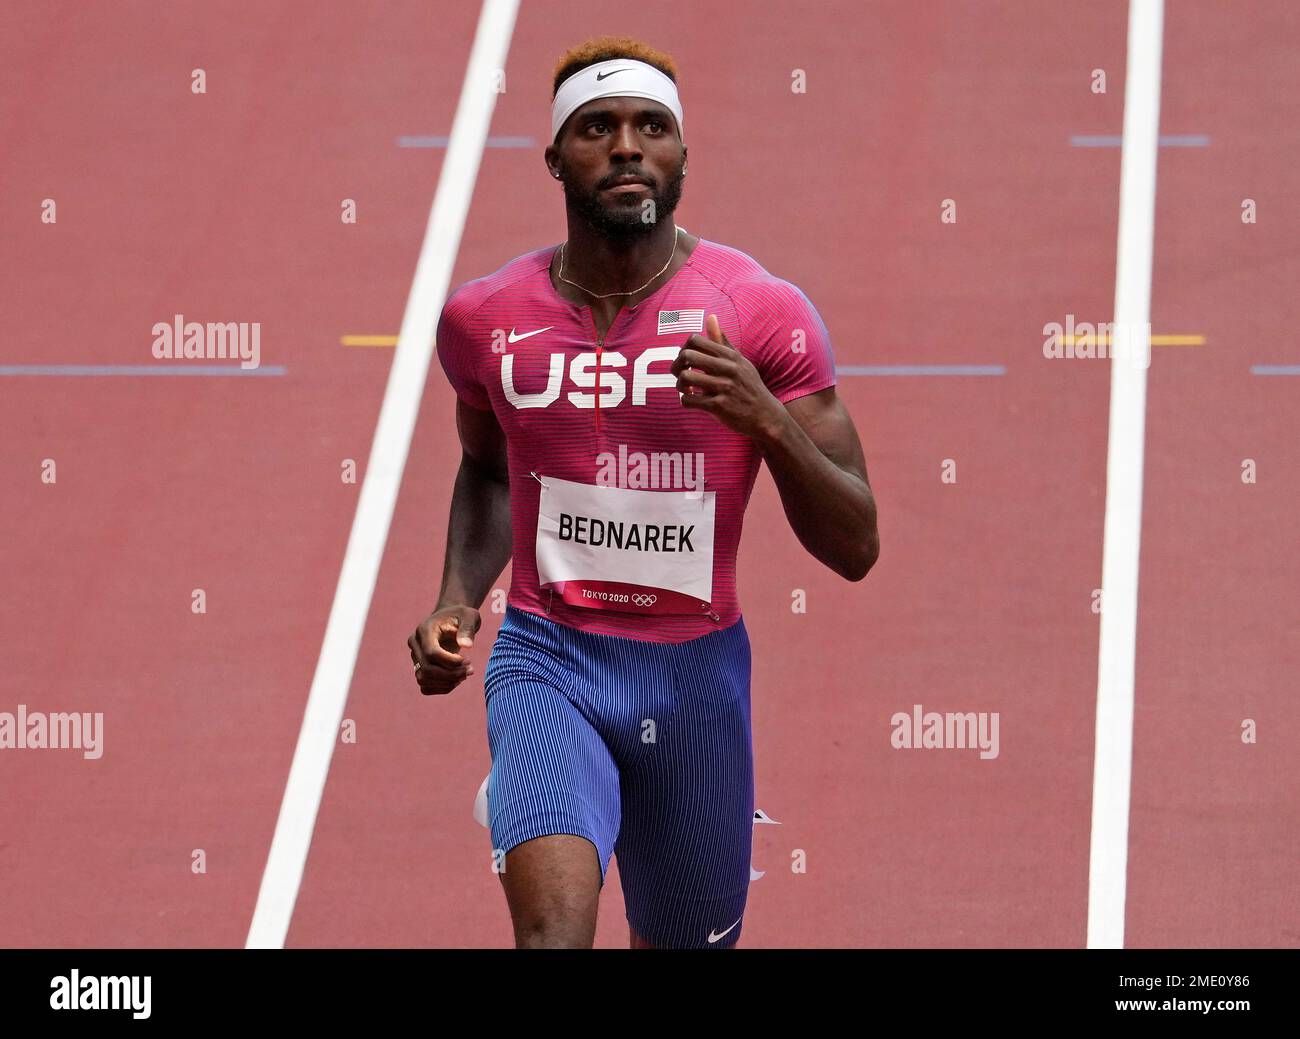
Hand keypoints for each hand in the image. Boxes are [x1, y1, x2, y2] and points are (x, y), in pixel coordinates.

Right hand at [408, 605, 480, 694]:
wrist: (451, 619)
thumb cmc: (461, 616)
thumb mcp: (469, 616)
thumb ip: (468, 628)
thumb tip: (466, 645)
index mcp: (424, 630)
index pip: (431, 653)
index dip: (450, 662)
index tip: (467, 660)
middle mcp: (415, 644)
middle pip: (427, 669)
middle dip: (451, 674)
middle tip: (470, 669)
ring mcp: (415, 657)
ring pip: (424, 680)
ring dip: (447, 682)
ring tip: (465, 674)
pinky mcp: (419, 667)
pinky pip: (425, 686)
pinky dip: (442, 687)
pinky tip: (457, 680)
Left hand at [671, 314, 786, 441]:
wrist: (765, 416)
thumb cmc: (749, 387)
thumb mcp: (740, 361)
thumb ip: (722, 341)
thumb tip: (710, 317)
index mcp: (730, 356)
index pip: (695, 340)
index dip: (684, 350)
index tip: (687, 361)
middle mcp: (728, 369)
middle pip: (688, 356)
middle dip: (677, 366)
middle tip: (681, 375)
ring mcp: (724, 388)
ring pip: (686, 378)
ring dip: (680, 385)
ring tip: (687, 390)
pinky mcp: (719, 407)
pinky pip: (689, 401)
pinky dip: (685, 401)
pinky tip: (693, 401)